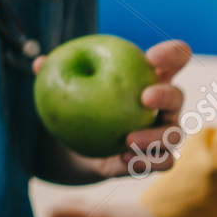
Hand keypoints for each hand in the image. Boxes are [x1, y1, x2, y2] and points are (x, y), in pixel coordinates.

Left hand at [36, 39, 189, 179]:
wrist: (76, 145)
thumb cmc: (78, 104)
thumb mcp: (67, 87)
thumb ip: (58, 73)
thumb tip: (39, 63)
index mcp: (146, 77)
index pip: (172, 59)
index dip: (171, 54)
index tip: (153, 57)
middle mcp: (160, 106)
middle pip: (177, 97)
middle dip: (166, 95)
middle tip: (144, 97)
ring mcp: (161, 134)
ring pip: (174, 135)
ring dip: (155, 137)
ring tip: (128, 139)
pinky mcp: (153, 159)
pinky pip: (162, 162)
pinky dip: (146, 162)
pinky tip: (124, 159)